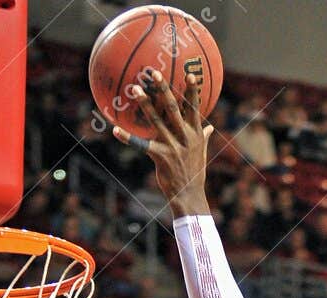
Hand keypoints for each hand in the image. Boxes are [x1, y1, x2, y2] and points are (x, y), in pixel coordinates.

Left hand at [120, 70, 212, 217]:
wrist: (189, 195)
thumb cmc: (195, 173)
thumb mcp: (202, 153)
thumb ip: (204, 137)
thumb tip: (210, 127)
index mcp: (196, 134)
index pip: (195, 108)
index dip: (193, 91)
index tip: (189, 72)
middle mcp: (185, 137)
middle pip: (173, 108)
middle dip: (164, 89)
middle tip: (154, 73)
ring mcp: (172, 146)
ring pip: (156, 121)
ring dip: (144, 104)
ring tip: (134, 89)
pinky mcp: (161, 157)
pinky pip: (141, 145)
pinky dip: (128, 138)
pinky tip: (115, 130)